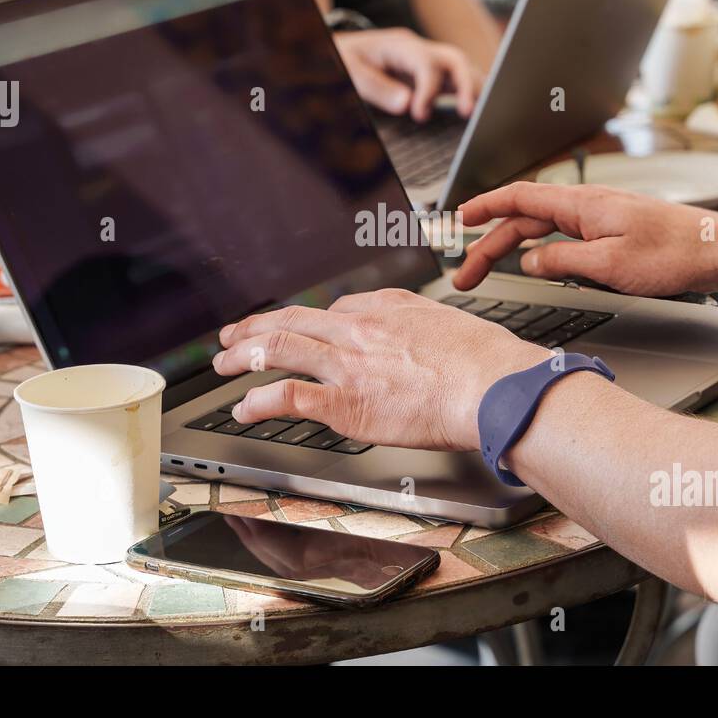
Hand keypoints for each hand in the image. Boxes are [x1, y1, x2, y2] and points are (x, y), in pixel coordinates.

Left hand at [213, 289, 547, 451]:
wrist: (494, 386)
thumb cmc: (488, 363)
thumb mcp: (456, 326)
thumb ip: (429, 330)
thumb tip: (433, 342)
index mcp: (389, 309)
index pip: (336, 309)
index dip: (309, 320)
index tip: (300, 327)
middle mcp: (361, 329)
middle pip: (295, 320)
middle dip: (257, 328)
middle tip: (234, 336)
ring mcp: (349, 365)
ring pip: (280, 348)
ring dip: (244, 355)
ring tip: (224, 364)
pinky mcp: (345, 403)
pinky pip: (287, 397)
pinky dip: (258, 402)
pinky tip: (245, 409)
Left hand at [333, 28, 481, 121]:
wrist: (341, 48)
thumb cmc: (344, 58)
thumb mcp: (350, 70)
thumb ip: (376, 86)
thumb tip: (406, 104)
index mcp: (400, 45)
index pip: (427, 63)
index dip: (429, 90)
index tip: (420, 115)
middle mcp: (419, 49)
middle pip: (455, 59)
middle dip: (466, 85)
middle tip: (469, 113)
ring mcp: (427, 60)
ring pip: (461, 68)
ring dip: (474, 89)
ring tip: (485, 114)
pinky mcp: (430, 73)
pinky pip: (455, 79)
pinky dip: (469, 92)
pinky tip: (478, 110)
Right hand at [453, 182, 717, 296]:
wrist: (715, 249)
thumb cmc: (673, 253)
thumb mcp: (609, 266)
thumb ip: (563, 262)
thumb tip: (529, 262)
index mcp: (582, 205)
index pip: (520, 198)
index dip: (485, 206)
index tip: (459, 219)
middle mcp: (586, 205)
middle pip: (524, 219)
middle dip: (488, 244)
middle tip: (466, 273)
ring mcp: (597, 216)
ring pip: (541, 228)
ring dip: (510, 248)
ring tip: (485, 270)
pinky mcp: (608, 229)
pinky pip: (560, 234)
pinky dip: (536, 247)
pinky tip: (530, 261)